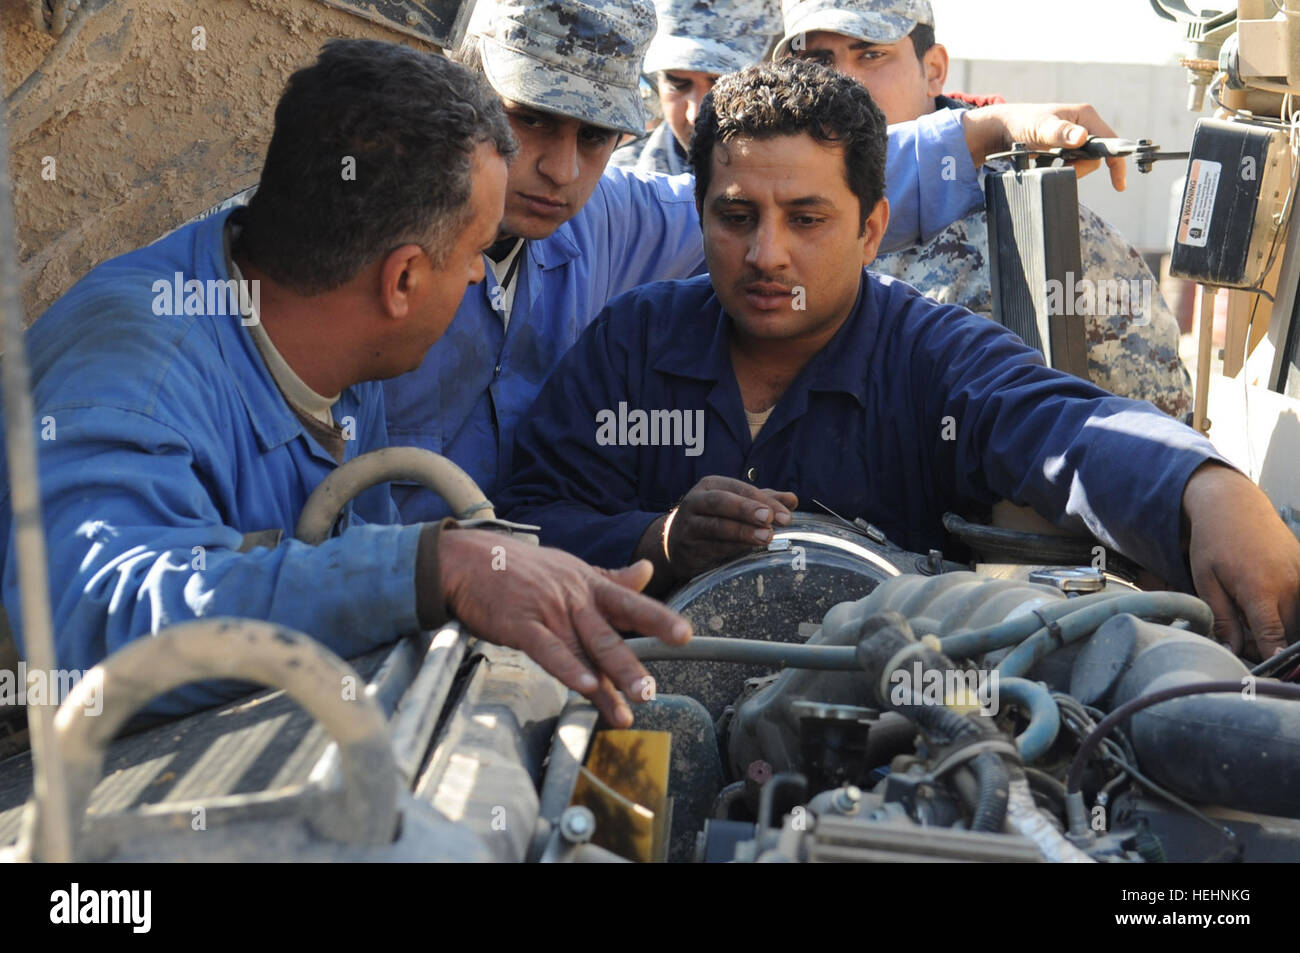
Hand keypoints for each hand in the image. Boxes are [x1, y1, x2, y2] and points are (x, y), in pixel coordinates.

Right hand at [438, 530, 691, 726]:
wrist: (468, 560)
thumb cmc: (521, 567)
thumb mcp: (571, 567)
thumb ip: (611, 577)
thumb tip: (648, 570)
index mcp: (589, 585)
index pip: (630, 603)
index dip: (658, 619)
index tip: (685, 636)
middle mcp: (574, 600)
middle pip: (609, 635)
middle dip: (632, 666)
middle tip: (651, 690)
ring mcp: (548, 613)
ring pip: (582, 651)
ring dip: (606, 683)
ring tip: (625, 711)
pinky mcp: (521, 626)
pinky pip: (548, 650)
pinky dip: (568, 669)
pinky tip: (585, 687)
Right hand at [636, 475, 797, 589]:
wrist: (675, 543)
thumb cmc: (713, 518)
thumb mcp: (736, 503)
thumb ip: (763, 500)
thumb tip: (792, 499)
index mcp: (710, 486)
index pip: (739, 489)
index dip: (763, 500)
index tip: (785, 515)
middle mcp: (695, 502)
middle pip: (721, 503)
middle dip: (746, 510)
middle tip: (770, 519)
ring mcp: (689, 526)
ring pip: (716, 527)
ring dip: (742, 533)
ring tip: (766, 538)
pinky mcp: (688, 549)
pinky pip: (712, 548)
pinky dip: (732, 550)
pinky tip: (750, 552)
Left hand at [963, 102, 1126, 190]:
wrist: (1001, 128)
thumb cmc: (1021, 123)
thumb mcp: (1040, 129)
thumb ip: (1060, 133)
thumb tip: (1081, 138)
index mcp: (1085, 115)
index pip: (1109, 141)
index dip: (1116, 162)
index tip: (1118, 185)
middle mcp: (1083, 124)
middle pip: (1095, 155)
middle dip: (1079, 167)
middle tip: (1057, 167)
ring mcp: (1075, 135)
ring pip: (1082, 161)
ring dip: (1068, 168)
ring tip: (1047, 162)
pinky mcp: (1065, 145)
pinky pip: (1071, 162)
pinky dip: (1060, 168)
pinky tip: (1045, 164)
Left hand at [1183, 463, 1299, 659]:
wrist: (1233, 504)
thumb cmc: (1214, 541)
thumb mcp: (1206, 581)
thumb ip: (1222, 618)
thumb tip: (1232, 649)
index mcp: (1261, 589)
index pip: (1274, 636)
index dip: (1272, 658)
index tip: (1268, 673)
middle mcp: (1289, 584)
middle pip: (1289, 632)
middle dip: (1270, 643)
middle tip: (1242, 639)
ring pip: (1299, 618)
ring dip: (1281, 626)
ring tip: (1250, 618)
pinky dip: (1288, 609)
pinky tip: (1266, 603)